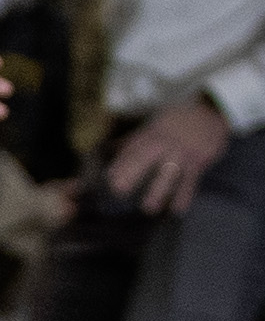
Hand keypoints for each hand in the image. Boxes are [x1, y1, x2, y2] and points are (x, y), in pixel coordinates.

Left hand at [101, 97, 233, 214]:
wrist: (213, 111)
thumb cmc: (178, 120)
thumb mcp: (156, 123)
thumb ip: (135, 138)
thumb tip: (110, 148)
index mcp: (153, 131)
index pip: (133, 147)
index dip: (120, 162)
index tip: (108, 177)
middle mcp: (166, 141)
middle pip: (147, 156)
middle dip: (132, 172)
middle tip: (118, 190)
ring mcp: (184, 151)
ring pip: (169, 172)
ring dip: (159, 191)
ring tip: (148, 209)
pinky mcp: (200, 160)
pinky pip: (191, 180)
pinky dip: (185, 195)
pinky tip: (177, 209)